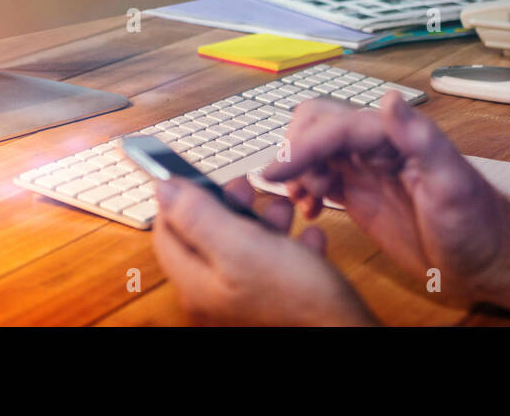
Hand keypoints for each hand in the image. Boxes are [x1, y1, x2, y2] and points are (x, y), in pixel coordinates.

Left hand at [151, 176, 376, 325]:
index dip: (180, 199)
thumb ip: (199, 217)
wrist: (346, 334)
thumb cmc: (297, 299)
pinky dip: (291, 246)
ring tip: (285, 210)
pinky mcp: (277, 302)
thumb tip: (163, 189)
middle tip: (247, 189)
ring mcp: (246, 300)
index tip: (198, 176)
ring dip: (265, 221)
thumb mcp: (243, 246)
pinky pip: (277, 265)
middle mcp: (216, 295)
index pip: (167, 233)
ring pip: (245, 247)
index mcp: (198, 283)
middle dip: (230, 206)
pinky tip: (308, 240)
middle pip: (208, 237)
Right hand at [263, 95, 509, 300]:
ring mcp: (365, 168)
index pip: (336, 127)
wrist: (486, 258)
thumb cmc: (476, 223)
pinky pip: (319, 176)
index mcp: (395, 136)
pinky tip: (310, 210)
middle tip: (296, 188)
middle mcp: (376, 145)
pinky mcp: (359, 193)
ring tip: (306, 201)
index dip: (302, 146)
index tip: (274, 173)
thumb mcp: (452, 182)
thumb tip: (389, 99)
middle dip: (296, 150)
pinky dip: (302, 186)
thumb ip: (422, 139)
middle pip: (317, 125)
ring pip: (313, 148)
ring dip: (297, 168)